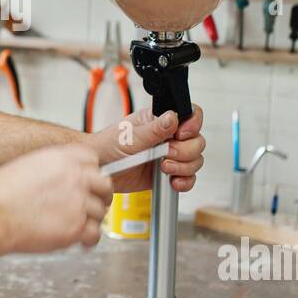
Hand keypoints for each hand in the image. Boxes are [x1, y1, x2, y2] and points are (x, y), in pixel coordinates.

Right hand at [0, 144, 111, 254]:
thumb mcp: (28, 166)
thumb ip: (52, 170)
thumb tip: (62, 180)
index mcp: (62, 159)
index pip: (93, 159)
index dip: (92, 171)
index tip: (88, 180)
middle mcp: (74, 178)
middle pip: (104, 185)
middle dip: (100, 195)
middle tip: (93, 204)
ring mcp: (77, 203)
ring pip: (100, 212)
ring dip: (92, 219)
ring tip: (80, 225)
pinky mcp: (75, 228)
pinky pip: (95, 234)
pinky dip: (89, 240)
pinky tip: (81, 241)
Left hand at [89, 105, 205, 193]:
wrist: (100, 170)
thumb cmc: (108, 146)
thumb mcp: (131, 136)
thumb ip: (153, 129)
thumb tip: (173, 117)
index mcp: (160, 120)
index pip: (190, 115)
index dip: (192, 125)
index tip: (180, 134)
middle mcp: (168, 137)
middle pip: (197, 141)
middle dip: (185, 151)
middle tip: (166, 155)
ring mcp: (170, 156)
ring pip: (195, 160)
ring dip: (184, 167)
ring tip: (163, 168)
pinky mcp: (168, 174)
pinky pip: (188, 178)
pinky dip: (185, 182)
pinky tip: (172, 181)